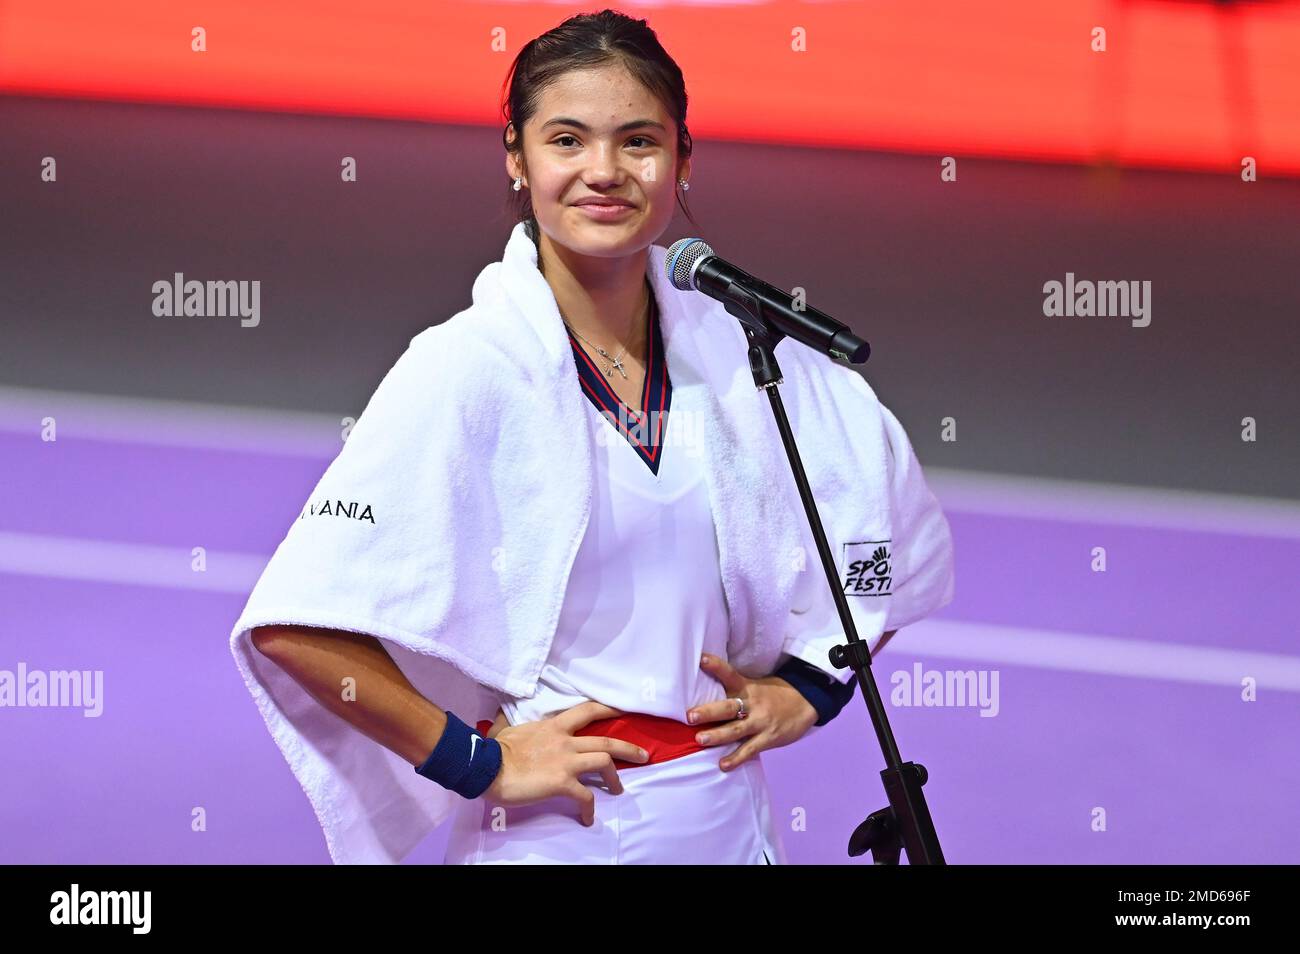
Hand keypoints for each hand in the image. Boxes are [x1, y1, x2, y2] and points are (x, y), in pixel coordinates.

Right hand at [481, 701, 649, 826]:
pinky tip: (588, 818)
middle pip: (606, 739)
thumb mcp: (513, 729)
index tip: (623, 710)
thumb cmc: (496, 750)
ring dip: (615, 777)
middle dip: (628, 748)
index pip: (587, 711)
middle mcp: (565, 740)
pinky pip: (585, 797)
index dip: (608, 709)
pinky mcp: (562, 782)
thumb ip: (524, 728)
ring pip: (604, 762)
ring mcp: (566, 761)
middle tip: (644, 756)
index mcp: (554, 726)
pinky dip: (590, 809)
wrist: (487, 767)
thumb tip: (508, 725)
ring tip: (618, 790)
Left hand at [687, 653, 818, 771]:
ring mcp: (760, 722)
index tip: (702, 660)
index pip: (730, 674)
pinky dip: (736, 758)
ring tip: (700, 740)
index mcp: (748, 687)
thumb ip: (734, 689)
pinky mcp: (768, 738)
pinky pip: (750, 749)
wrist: (806, 702)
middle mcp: (753, 704)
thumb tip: (704, 690)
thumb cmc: (774, 694)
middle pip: (728, 707)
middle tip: (690, 716)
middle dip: (709, 712)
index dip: (716, 666)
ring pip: (736, 730)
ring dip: (717, 736)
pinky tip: (723, 765)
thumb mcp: (755, 686)